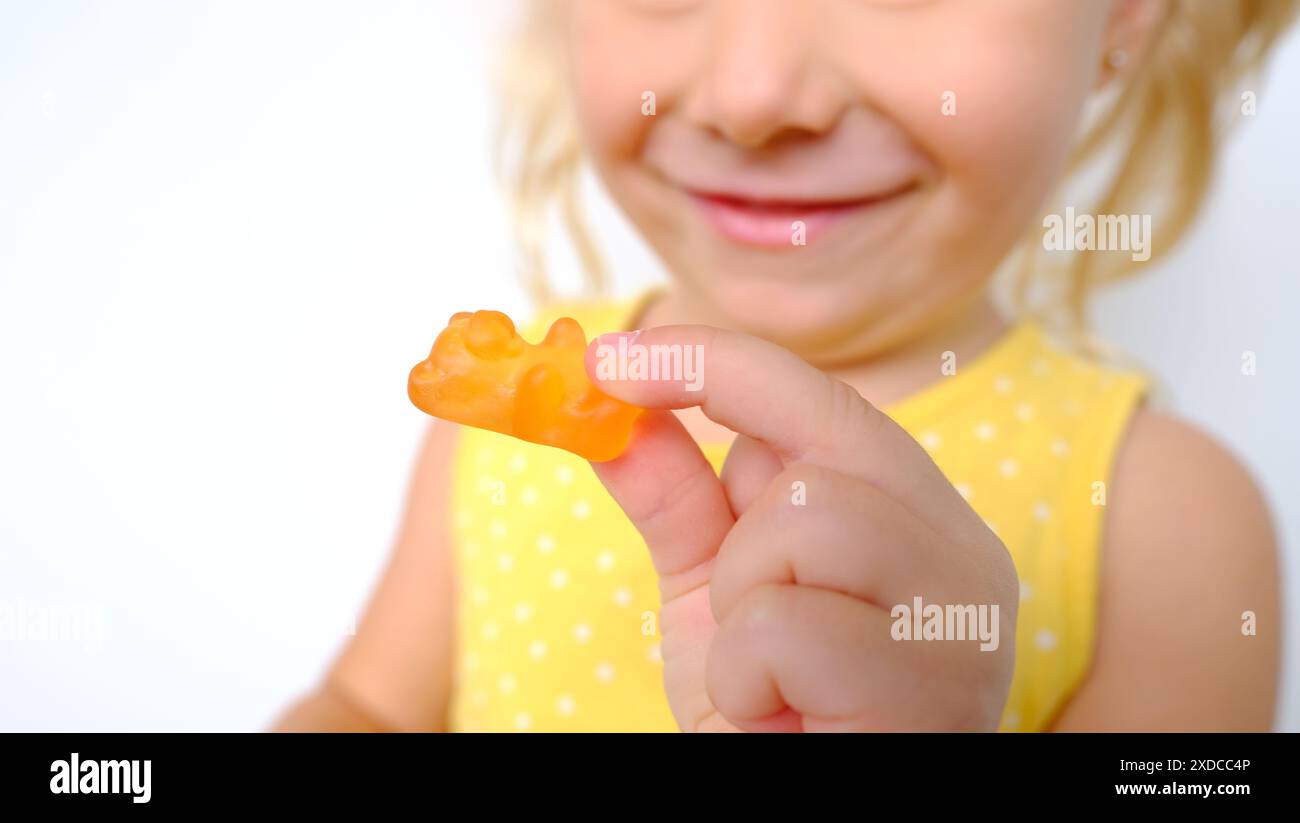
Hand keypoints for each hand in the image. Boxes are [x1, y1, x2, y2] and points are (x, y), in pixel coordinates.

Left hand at [586, 326, 1017, 731]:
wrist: (805, 809)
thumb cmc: (779, 712)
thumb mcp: (716, 592)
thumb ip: (674, 494)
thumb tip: (607, 400)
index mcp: (912, 512)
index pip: (816, 393)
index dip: (707, 361)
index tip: (607, 356)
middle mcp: (960, 551)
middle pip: (812, 455)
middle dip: (739, 540)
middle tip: (746, 618)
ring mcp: (959, 621)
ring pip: (804, 524)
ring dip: (744, 614)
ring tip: (776, 682)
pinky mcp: (930, 690)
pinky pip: (787, 625)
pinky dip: (749, 679)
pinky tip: (790, 721)